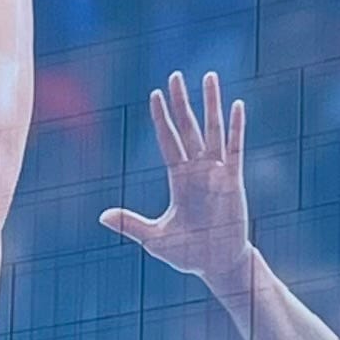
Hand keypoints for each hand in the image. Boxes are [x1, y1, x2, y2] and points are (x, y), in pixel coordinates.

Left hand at [99, 71, 255, 303]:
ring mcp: (216, 172)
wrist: (217, 264)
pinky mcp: (234, 180)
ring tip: (210, 77)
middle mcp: (196, 169)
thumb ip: (131, 224)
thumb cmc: (187, 252)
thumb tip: (102, 216)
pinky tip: (237, 106)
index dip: (161, 118)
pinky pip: (235, 148)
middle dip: (181, 101)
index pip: (167, 140)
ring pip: (213, 129)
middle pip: (187, 127)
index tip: (155, 94)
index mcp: (178, 178)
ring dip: (212, 103)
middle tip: (175, 75)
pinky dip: (236, 127)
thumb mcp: (154, 238)